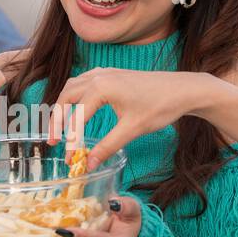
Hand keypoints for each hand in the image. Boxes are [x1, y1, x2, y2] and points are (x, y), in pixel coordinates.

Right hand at [47, 68, 216, 169]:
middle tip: (54, 141)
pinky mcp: (112, 74)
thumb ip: (107, 146)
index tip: (70, 159)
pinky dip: (75, 95)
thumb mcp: (132, 130)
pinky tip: (77, 106)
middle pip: (66, 98)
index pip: (76, 117)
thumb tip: (89, 164)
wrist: (183, 89)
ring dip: (63, 105)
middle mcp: (98, 76)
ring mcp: (104, 72)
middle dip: (57, 120)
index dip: (71, 141)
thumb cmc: (160, 106)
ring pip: (72, 87)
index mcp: (100, 88)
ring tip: (61, 126)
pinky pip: (84, 81)